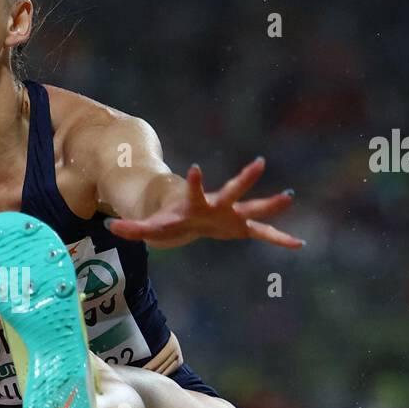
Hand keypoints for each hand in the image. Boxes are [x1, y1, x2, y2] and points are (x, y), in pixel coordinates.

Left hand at [104, 157, 303, 249]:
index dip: (193, 182)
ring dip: (271, 204)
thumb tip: (110, 228)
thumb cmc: (169, 219)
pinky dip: (279, 239)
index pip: (193, 191)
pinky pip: (264, 234)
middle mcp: (217, 205)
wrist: (186, 215)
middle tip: (259, 163)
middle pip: (231, 191)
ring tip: (291, 196)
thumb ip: (132, 228)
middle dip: (244, 179)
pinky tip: (299, 245)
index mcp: (194, 204)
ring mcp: (231, 215)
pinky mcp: (240, 228)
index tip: (194, 168)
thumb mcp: (149, 227)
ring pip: (254, 208)